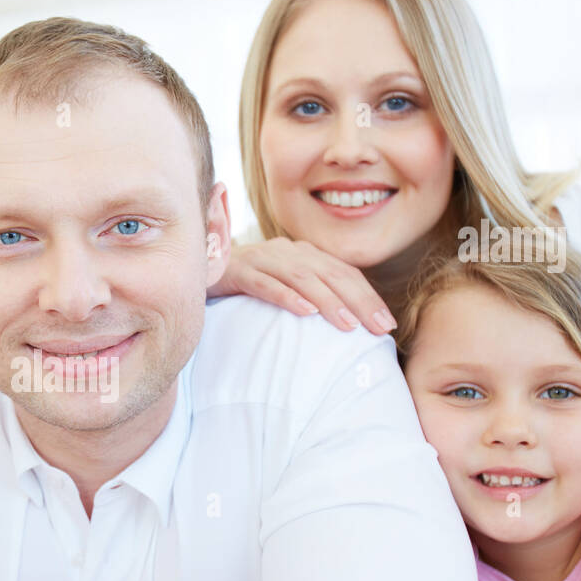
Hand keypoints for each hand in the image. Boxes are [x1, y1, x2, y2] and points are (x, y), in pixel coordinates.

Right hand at [208, 237, 396, 334]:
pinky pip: (265, 283)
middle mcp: (286, 251)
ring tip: (348, 326)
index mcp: (302, 254)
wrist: (193, 268)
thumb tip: (346, 328)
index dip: (368, 296)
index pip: (344, 273)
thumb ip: (309, 298)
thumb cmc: (243, 288)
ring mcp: (261, 259)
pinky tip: (304, 312)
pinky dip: (286, 296)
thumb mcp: (281, 288)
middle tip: (379, 329)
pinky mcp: (236, 271)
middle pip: (331, 274)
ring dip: (328, 302)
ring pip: (303, 277)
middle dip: (359, 301)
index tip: (387, 325)